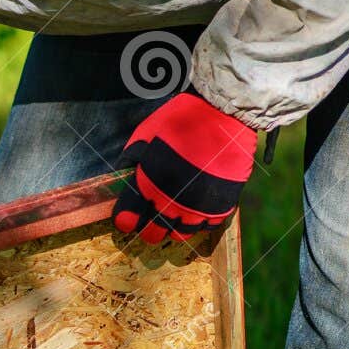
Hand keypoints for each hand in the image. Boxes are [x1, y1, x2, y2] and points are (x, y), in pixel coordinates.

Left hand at [113, 91, 256, 243]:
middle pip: (153, 234)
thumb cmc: (181, 120)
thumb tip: (125, 178)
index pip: (127, 220)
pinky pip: (206, 226)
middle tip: (151, 218)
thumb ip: (131, 161)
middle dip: (148, 228)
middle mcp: (171, 202)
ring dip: (175, 227)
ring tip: (176, 213)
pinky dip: (200, 222)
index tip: (128, 216)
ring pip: (180, 234)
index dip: (126, 219)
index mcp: (148, 185)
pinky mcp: (221, 205)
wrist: (223, 113)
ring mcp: (197, 207)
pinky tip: (197, 210)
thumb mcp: (144, 135)